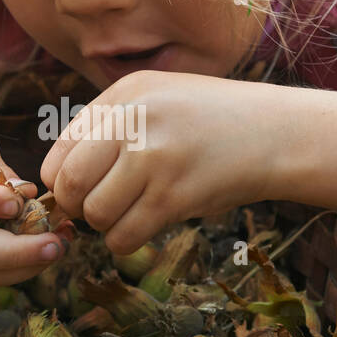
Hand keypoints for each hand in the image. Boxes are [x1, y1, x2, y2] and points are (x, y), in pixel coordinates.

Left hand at [39, 71, 286, 254]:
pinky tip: (145, 227)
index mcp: (124, 94)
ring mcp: (153, 156)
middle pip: (69, 184)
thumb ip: (110, 127)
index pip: (60, 150)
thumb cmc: (213, 121)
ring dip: (106, 226)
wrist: (278, 133)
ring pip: (94, 214)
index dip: (62, 182)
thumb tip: (58, 180)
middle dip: (77, 208)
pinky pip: (124, 236)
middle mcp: (132, 120)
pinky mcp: (174, 194)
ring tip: (131, 214)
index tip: (80, 192)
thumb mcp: (157, 98)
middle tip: (97, 211)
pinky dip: (126, 242)